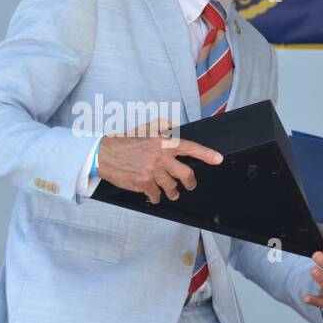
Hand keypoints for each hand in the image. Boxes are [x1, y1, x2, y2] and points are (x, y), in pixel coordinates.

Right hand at [96, 119, 222, 204]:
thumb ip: (163, 126)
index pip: (191, 148)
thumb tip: (175, 127)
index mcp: (164, 142)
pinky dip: (156, 196)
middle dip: (190, 182)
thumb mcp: (145, 128)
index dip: (207, 155)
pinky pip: (156, 194)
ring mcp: (153, 172)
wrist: (104, 154)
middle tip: (190, 185)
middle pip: (186, 174)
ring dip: (173, 192)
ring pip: (172, 187)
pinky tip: (154, 194)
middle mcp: (161, 157)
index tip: (218, 159)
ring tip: (172, 192)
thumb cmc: (124, 141)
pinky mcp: (144, 183)